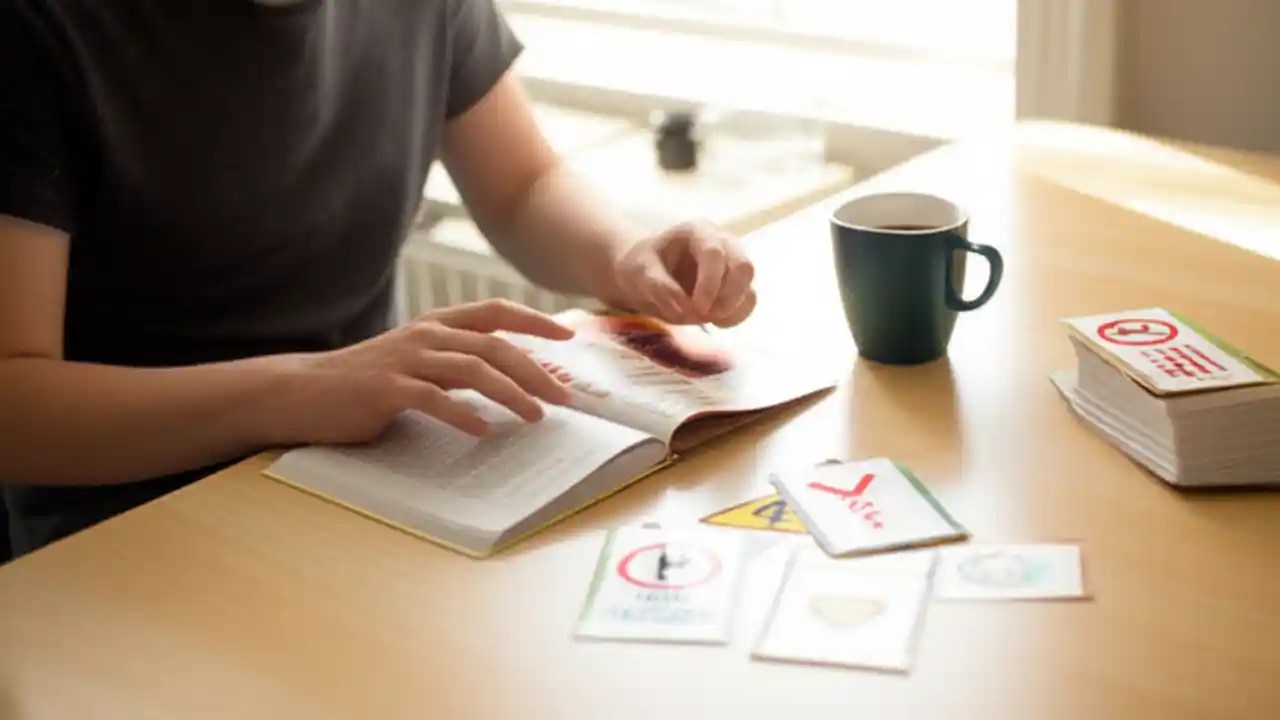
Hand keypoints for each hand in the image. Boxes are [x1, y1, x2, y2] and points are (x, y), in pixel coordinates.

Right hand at [264, 300, 573, 442]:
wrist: (302, 392)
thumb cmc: (366, 382)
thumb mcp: (417, 364)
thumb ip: (459, 365)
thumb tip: (514, 381)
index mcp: (436, 325)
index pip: (496, 312)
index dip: (535, 321)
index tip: (568, 337)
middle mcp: (426, 335)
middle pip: (495, 345)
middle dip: (536, 370)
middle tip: (565, 396)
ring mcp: (407, 360)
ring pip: (473, 369)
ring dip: (511, 394)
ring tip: (536, 417)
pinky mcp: (388, 389)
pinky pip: (434, 400)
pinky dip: (462, 416)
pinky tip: (482, 432)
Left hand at [607, 220, 755, 326]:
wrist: (647, 272)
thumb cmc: (643, 265)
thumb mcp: (639, 272)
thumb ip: (660, 287)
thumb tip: (687, 309)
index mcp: (698, 231)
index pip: (714, 254)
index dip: (709, 284)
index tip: (696, 309)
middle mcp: (723, 242)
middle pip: (744, 267)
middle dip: (726, 298)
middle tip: (701, 316)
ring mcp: (734, 263)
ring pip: (748, 287)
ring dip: (729, 310)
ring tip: (702, 318)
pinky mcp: (737, 285)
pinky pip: (748, 302)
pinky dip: (734, 316)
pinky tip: (712, 320)